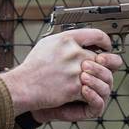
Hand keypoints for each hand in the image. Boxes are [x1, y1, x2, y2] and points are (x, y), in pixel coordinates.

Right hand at [0, 29, 123, 122]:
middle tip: (100, 70)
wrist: (22, 86)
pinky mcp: (73, 87)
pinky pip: (90, 90)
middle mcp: (73, 52)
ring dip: (96, 80)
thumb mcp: (47, 44)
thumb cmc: (31, 68)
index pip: (96, 34)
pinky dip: (88, 93)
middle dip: (101, 65)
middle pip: (98, 57)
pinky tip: (84, 94)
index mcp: (67, 39)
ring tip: (91, 83)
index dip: (105, 41)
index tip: (106, 47)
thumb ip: (65, 40)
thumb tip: (78, 40)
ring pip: (97, 74)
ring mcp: (74, 70)